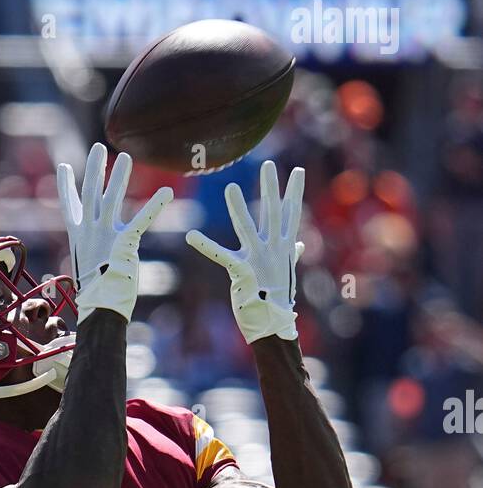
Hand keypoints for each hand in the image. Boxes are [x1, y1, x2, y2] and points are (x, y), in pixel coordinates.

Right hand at [57, 143, 172, 323]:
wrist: (100, 307)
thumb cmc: (96, 291)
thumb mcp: (88, 264)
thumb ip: (93, 248)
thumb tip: (94, 248)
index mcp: (78, 235)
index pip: (69, 204)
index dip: (65, 185)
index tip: (63, 166)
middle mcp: (89, 231)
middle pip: (90, 192)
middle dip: (94, 168)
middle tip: (98, 147)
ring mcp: (105, 236)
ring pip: (111, 199)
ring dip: (119, 177)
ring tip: (126, 158)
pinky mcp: (124, 243)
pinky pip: (141, 219)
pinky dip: (155, 205)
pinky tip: (167, 192)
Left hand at [186, 159, 304, 344]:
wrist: (273, 323)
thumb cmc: (277, 298)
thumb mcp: (285, 271)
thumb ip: (290, 253)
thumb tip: (297, 244)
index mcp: (282, 247)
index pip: (289, 213)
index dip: (293, 191)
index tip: (296, 171)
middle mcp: (272, 249)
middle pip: (272, 213)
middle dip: (270, 188)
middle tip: (267, 164)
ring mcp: (258, 259)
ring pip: (246, 227)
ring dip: (237, 208)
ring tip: (229, 187)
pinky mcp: (241, 271)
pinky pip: (220, 255)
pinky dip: (205, 245)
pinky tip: (191, 235)